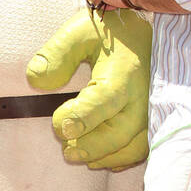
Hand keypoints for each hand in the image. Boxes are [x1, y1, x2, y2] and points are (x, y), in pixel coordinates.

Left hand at [26, 8, 151, 169]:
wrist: (142, 32)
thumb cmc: (108, 31)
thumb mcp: (79, 31)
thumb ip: (57, 53)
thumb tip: (35, 80)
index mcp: (124, 70)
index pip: (105, 100)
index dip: (82, 117)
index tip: (60, 125)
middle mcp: (143, 94)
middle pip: (121, 132)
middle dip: (91, 146)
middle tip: (66, 150)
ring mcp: (151, 109)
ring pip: (135, 146)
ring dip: (106, 157)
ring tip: (80, 155)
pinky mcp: (154, 119)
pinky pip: (144, 147)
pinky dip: (122, 158)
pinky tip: (100, 158)